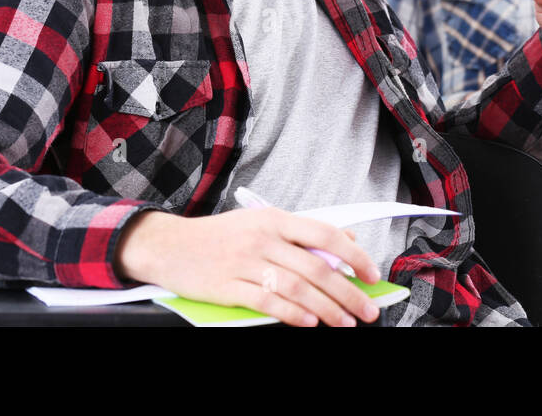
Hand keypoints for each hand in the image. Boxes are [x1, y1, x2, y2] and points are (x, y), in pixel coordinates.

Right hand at [115, 208, 382, 326]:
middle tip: (367, 310)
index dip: (354, 256)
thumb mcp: (261, 222)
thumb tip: (347, 241)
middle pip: (316, 268)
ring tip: (345, 323)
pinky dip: (291, 313)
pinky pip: (267, 301)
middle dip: (348, 292)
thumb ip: (302, 233)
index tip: (372, 275)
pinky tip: (309, 323)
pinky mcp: (228, 287)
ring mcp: (245, 263)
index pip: (325, 234)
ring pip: (297, 287)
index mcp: (275, 219)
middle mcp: (263, 239)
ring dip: (327, 309)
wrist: (169, 245)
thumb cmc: (219, 236)